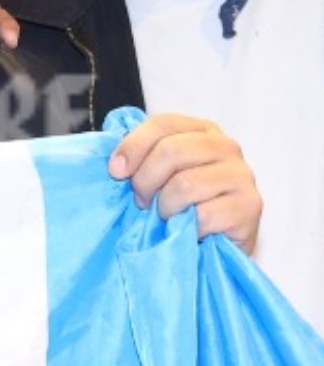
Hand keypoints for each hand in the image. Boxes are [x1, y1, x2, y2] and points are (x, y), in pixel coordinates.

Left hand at [110, 113, 261, 255]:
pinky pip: (204, 214)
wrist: (218, 241)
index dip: (133, 146)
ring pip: (186, 184)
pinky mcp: (250, 206)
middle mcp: (227, 147)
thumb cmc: (183, 203)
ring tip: (166, 215)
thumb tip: (116, 163)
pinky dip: (188, 226)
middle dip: (145, 180)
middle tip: (142, 200)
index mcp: (203, 131)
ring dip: (165, 207)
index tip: (116, 172)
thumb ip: (142, 158)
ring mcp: (242, 175)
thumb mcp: (160, 174)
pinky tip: (189, 228)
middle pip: (172, 151)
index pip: (163, 124)